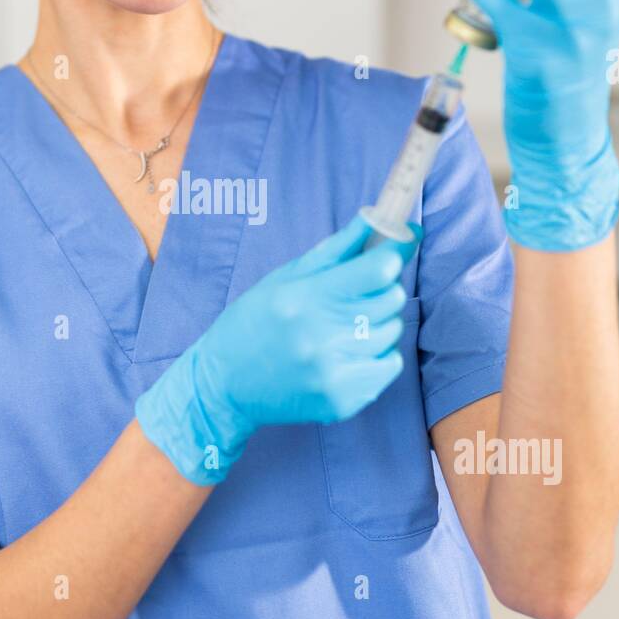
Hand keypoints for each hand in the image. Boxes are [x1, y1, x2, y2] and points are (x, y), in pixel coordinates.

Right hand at [134, 212, 421, 484]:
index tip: (387, 257)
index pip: (378, 271)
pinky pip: (390, 366)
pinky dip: (379, 355)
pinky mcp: (342, 401)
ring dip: (378, 323)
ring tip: (345, 327)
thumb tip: (378, 217)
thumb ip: (336, 249)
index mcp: (304, 298)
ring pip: (393, 332)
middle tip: (357, 294)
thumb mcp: (284, 278)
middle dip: (383, 289)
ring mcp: (333, 372)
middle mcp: (320, 336)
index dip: (389, 258)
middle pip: (391, 299)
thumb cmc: (253, 322)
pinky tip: (351, 352)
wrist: (225, 385)